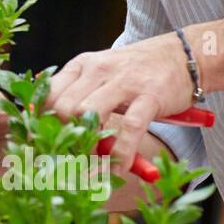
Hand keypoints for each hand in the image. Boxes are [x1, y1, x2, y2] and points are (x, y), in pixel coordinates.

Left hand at [45, 33, 196, 173]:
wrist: (183, 55)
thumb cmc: (136, 70)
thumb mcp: (100, 74)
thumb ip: (78, 94)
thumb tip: (51, 128)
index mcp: (81, 65)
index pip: (47, 94)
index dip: (40, 123)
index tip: (41, 146)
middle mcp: (98, 70)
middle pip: (63, 107)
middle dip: (62, 137)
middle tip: (68, 158)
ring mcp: (124, 82)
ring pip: (89, 114)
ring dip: (87, 146)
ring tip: (90, 165)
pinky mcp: (150, 95)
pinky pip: (130, 128)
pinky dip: (121, 153)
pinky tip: (118, 169)